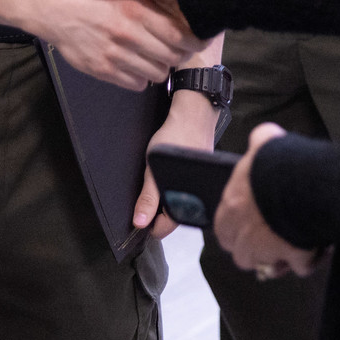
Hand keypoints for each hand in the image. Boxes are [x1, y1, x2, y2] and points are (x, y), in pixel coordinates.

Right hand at [25, 0, 203, 89]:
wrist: (55, 7)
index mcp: (135, 9)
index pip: (178, 35)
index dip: (192, 41)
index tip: (194, 39)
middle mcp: (127, 33)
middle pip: (171, 57)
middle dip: (178, 55)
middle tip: (174, 49)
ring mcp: (114, 54)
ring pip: (156, 73)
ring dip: (159, 67)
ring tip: (153, 56)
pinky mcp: (102, 69)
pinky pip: (136, 84)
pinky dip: (140, 77)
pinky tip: (135, 64)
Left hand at [132, 90, 222, 238]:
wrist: (194, 113)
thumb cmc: (176, 137)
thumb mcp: (154, 169)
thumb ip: (148, 198)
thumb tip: (139, 223)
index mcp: (189, 199)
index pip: (167, 227)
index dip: (150, 225)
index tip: (139, 217)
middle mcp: (198, 196)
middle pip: (174, 216)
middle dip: (158, 212)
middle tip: (144, 197)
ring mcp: (200, 185)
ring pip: (180, 202)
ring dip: (166, 198)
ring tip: (154, 184)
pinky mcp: (200, 175)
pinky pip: (185, 189)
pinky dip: (174, 187)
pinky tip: (166, 176)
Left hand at [215, 123, 318, 279]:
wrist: (303, 181)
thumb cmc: (279, 163)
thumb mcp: (264, 142)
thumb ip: (259, 142)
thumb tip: (262, 139)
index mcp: (232, 207)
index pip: (223, 231)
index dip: (238, 231)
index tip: (252, 226)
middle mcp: (244, 232)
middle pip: (243, 255)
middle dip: (258, 251)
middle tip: (274, 241)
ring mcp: (267, 249)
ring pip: (269, 265)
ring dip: (281, 259)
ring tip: (296, 247)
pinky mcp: (293, 257)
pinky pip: (301, 267)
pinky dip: (308, 261)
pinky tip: (316, 248)